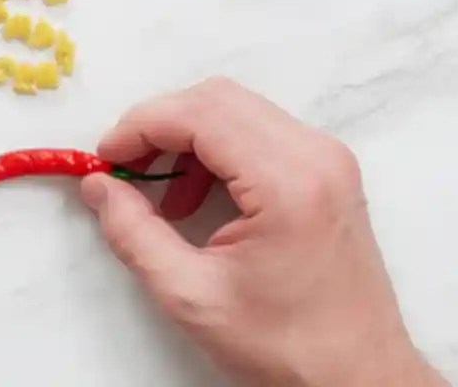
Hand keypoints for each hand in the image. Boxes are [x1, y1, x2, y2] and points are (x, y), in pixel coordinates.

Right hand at [81, 77, 444, 385]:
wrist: (359, 377)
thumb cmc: (285, 347)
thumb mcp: (191, 296)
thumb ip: (134, 234)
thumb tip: (98, 187)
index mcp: (288, 182)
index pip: (200, 114)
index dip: (140, 127)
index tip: (104, 160)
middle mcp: (316, 155)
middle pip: (218, 99)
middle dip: (160, 125)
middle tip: (123, 169)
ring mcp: (329, 159)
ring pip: (238, 109)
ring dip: (187, 136)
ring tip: (158, 192)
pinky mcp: (329, 171)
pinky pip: (261, 132)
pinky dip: (217, 149)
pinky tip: (196, 196)